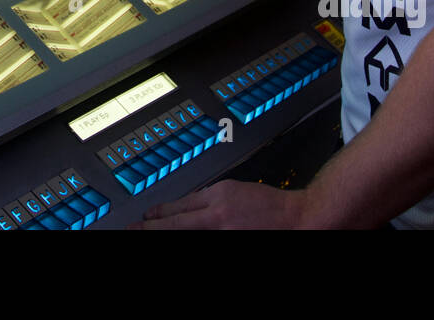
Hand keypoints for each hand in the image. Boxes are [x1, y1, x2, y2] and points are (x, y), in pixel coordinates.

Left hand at [129, 179, 308, 228]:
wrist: (300, 219)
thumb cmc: (271, 205)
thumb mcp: (236, 192)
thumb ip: (211, 200)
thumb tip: (188, 208)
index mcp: (219, 196)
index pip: (181, 206)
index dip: (160, 214)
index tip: (145, 218)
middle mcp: (219, 215)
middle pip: (177, 224)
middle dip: (152, 228)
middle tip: (133, 230)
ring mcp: (225, 233)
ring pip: (187, 234)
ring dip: (166, 235)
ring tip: (147, 236)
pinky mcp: (232, 242)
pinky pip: (203, 242)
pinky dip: (189, 240)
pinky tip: (178, 240)